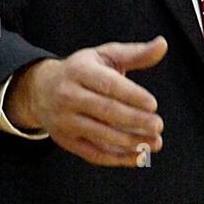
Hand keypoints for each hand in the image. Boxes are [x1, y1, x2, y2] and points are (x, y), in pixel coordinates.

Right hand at [7, 38, 166, 166]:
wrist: (40, 89)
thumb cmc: (83, 70)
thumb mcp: (104, 56)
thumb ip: (135, 53)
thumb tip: (163, 44)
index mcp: (79, 71)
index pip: (107, 84)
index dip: (131, 95)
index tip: (153, 104)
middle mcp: (68, 96)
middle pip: (104, 111)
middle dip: (133, 120)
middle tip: (158, 125)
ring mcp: (65, 120)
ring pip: (99, 134)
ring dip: (129, 142)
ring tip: (155, 142)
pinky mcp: (66, 141)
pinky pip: (93, 153)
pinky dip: (118, 159)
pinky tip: (139, 156)